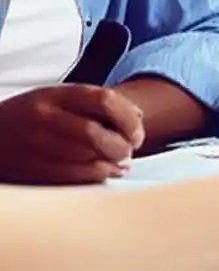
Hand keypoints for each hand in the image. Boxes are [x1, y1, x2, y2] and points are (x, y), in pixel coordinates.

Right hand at [0, 85, 144, 184]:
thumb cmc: (29, 116)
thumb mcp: (53, 97)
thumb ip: (91, 102)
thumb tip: (137, 116)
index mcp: (53, 95)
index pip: (103, 100)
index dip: (128, 116)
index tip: (137, 127)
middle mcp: (43, 118)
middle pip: (96, 132)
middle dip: (123, 142)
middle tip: (133, 147)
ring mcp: (36, 145)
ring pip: (87, 155)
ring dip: (114, 160)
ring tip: (123, 160)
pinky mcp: (32, 169)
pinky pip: (74, 175)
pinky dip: (99, 174)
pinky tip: (109, 171)